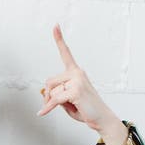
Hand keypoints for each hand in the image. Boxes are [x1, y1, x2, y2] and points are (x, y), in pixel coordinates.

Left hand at [37, 24, 125, 140]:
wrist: (101, 119)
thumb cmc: (85, 109)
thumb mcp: (67, 100)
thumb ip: (56, 93)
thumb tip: (44, 92)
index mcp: (76, 72)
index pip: (66, 53)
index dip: (59, 39)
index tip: (55, 25)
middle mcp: (77, 73)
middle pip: (50, 81)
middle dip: (48, 95)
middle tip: (54, 105)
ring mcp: (77, 80)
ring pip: (52, 91)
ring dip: (52, 102)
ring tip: (67, 108)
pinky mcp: (76, 90)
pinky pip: (55, 99)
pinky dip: (48, 108)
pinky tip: (43, 113)